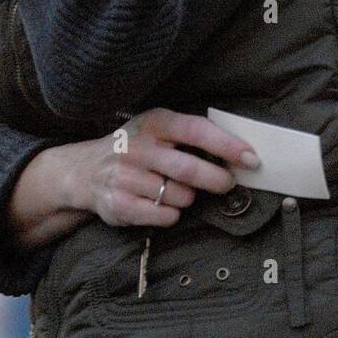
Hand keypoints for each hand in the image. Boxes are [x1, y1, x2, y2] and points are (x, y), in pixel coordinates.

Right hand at [72, 107, 260, 227]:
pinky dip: (172, 215)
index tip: (251, 159)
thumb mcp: (157, 129)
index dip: (227, 145)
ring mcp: (125, 176)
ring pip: (179, 197)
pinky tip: (162, 205)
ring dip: (188, 199)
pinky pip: (163, 216)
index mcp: (153, 122)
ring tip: (177, 191)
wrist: (85, 170)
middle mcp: (137, 146)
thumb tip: (239, 152)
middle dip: (216, 180)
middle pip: (189, 169)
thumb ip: (190, 135)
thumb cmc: (137, 148)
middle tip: (226, 184)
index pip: (196, 130)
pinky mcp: (119, 203)